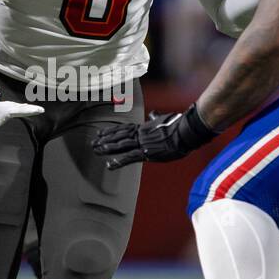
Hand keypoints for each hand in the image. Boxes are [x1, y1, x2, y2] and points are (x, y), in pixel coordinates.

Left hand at [92, 105, 217, 169]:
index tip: (101, 133)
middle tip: (93, 143)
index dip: (111, 132)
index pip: (124, 129)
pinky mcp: (147, 153)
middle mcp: (140, 134)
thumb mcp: (165, 118)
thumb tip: (153, 114)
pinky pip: (130, 157)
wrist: (185, 131)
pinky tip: (109, 164)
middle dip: (105, 140)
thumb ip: (156, 117)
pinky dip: (118, 161)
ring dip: (107, 148)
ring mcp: (142, 143)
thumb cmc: (179, 125)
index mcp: (144, 127)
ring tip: (96, 150)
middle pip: (119, 137)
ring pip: (120, 145)